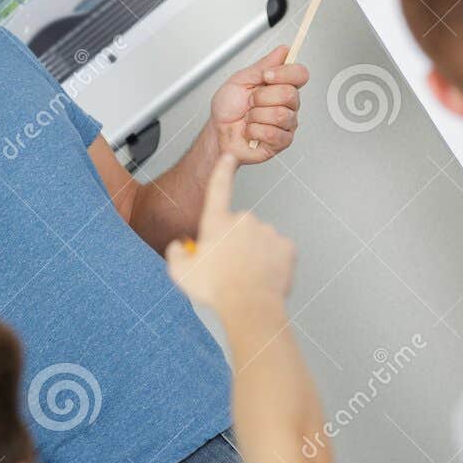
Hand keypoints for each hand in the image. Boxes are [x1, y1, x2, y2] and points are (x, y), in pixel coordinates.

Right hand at [168, 154, 295, 313]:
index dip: (222, 171)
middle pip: (238, 227)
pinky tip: (262, 277)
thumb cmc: (217, 289)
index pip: (219, 187)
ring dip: (253, 254)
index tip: (229, 157)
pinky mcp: (286, 247)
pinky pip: (277, 252)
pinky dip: (271, 263)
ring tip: (244, 277)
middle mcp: (244, 220)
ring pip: (259, 240)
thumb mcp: (180, 272)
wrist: (250, 306)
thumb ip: (176, 254)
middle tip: (227, 267)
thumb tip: (180, 247)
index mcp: (217, 222)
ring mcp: (267, 232)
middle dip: (234, 242)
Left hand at [209, 45, 308, 163]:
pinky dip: (255, 131)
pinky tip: (252, 131)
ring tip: (249, 118)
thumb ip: (263, 65)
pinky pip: (273, 134)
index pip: (300, 74)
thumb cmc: (228, 108)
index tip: (266, 76)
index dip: (285, 73)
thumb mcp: (241, 79)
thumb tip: (283, 50)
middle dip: (261, 97)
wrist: (218, 131)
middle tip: (251, 102)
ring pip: (280, 114)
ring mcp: (286, 122)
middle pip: (289, 94)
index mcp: (279, 85)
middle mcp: (286, 103)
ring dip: (256, 116)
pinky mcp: (281, 141)